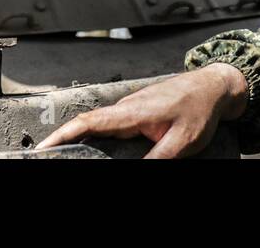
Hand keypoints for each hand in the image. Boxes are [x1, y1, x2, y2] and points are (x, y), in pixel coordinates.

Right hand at [33, 63, 248, 158]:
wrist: (214, 87)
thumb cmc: (200, 108)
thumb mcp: (181, 142)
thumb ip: (157, 159)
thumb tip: (138, 171)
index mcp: (132, 112)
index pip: (89, 122)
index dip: (63, 133)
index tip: (45, 145)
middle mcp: (127, 108)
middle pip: (88, 125)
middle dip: (65, 139)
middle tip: (49, 154)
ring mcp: (132, 109)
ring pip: (99, 125)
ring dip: (80, 137)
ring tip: (65, 153)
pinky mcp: (138, 112)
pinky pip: (111, 126)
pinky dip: (96, 136)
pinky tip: (96, 147)